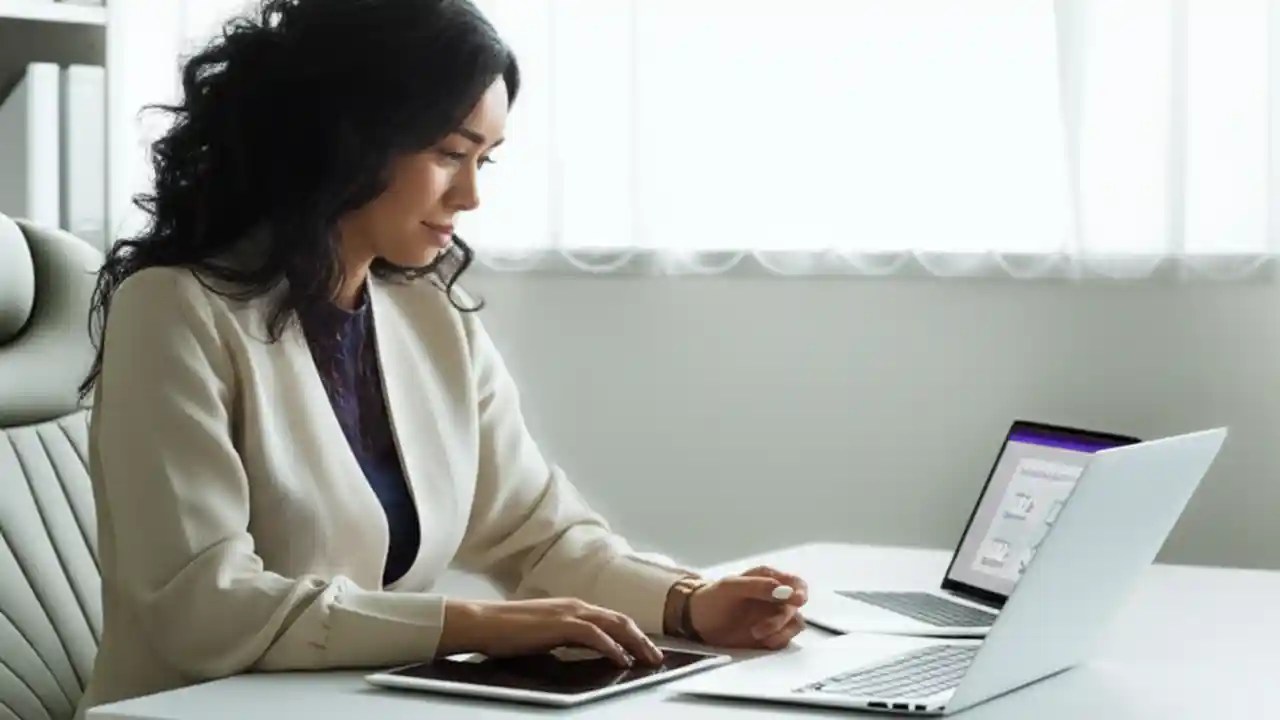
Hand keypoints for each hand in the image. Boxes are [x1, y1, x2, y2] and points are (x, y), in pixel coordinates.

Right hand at [438, 598, 662, 667]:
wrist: (484, 622)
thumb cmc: (508, 631)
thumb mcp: (545, 634)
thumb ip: (565, 638)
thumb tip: (581, 651)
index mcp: (572, 607)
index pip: (611, 619)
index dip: (631, 634)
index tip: (645, 649)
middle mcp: (576, 605)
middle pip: (620, 620)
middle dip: (642, 639)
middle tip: (656, 657)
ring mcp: (569, 612)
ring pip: (613, 624)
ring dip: (635, 642)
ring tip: (648, 659)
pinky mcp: (561, 624)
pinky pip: (595, 635)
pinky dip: (612, 647)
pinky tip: (621, 659)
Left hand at [689, 566, 808, 649]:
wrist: (697, 621)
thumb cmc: (713, 598)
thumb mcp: (731, 587)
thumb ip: (758, 586)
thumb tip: (785, 591)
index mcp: (768, 579)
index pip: (795, 583)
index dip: (799, 592)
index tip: (797, 600)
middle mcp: (775, 597)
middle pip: (795, 607)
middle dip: (782, 618)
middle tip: (763, 629)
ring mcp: (774, 617)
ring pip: (794, 624)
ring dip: (781, 631)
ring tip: (757, 635)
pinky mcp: (770, 635)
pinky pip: (785, 638)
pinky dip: (778, 641)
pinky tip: (763, 642)